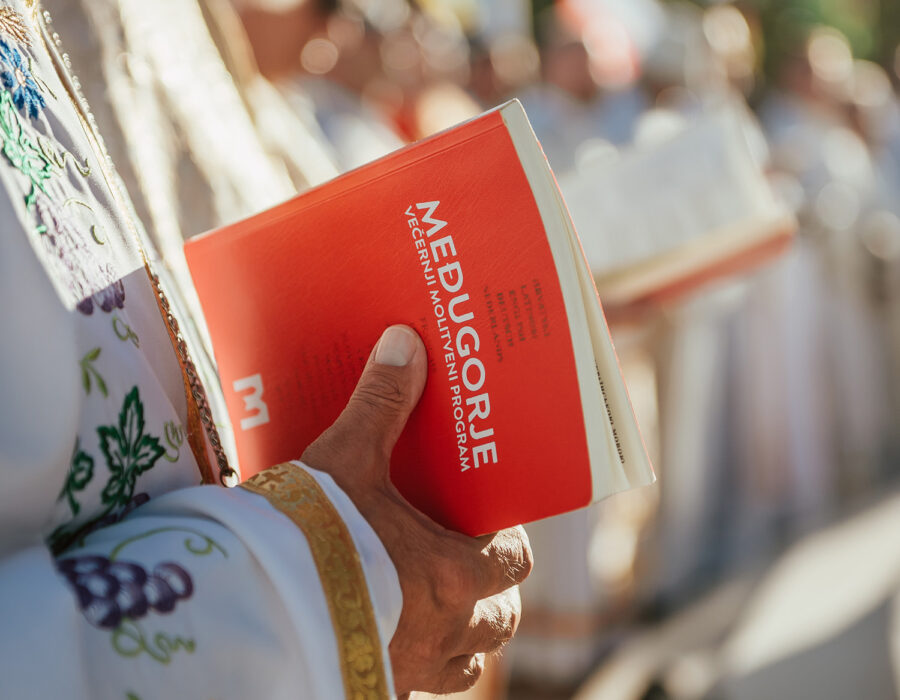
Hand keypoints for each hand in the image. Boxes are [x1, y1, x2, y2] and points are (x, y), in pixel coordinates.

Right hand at [302, 325, 532, 695]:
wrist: (254, 609)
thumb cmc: (311, 534)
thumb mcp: (346, 459)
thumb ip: (380, 404)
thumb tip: (405, 341)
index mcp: (453, 573)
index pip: (514, 561)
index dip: (509, 542)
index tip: (490, 525)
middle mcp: (445, 630)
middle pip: (502, 619)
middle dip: (496, 594)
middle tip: (470, 565)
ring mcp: (413, 668)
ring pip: (470, 663)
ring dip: (466, 636)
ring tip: (440, 606)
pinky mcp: (376, 689)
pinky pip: (418, 686)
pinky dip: (419, 664)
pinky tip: (390, 634)